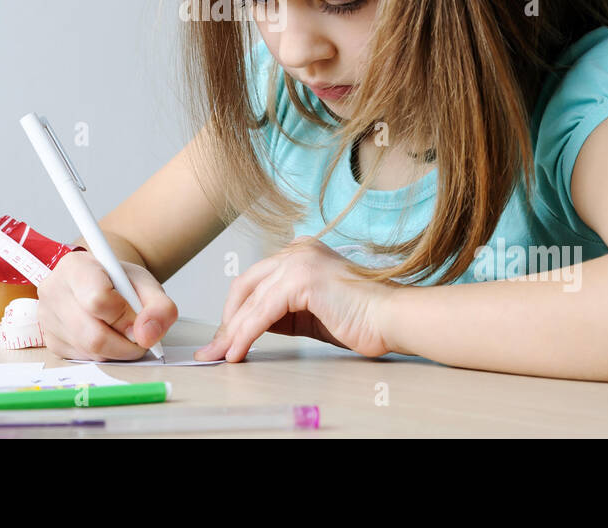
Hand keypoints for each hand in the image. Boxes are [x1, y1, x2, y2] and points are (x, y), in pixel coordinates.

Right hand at [37, 253, 177, 360]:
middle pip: (93, 334)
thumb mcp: (146, 284)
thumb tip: (148, 336)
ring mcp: (48, 318)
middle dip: (125, 343)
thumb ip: (159, 306)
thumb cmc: (120, 281)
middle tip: (139, 336)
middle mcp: (54, 291)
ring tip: (124, 332)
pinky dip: (104, 354)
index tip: (139, 319)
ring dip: (117, 350)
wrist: (103, 281)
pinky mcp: (51, 341)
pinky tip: (108, 336)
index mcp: (75, 266)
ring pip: (90, 351)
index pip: (97, 299)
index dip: (125, 316)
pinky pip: (84, 358)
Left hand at [194, 237, 397, 361]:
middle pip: (246, 287)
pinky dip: (246, 334)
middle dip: (228, 322)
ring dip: (233, 332)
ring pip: (251, 301)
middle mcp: (296, 250)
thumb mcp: (309, 314)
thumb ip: (281, 312)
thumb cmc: (361, 319)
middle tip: (215, 349)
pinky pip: (263, 312)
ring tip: (222, 355)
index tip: (224, 339)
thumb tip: (248, 328)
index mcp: (300, 252)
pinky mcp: (302, 279)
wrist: (392, 318)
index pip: (255, 282)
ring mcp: (299, 261)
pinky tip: (238, 351)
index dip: (236, 312)